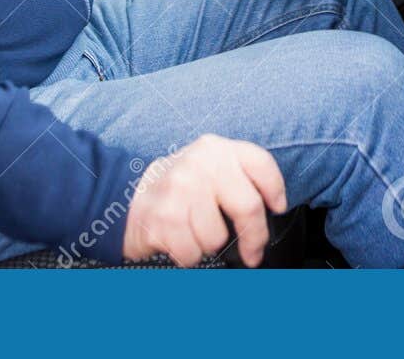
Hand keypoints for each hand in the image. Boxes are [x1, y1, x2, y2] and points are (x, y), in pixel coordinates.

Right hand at [123, 134, 287, 266]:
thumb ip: (240, 176)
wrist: (127, 196)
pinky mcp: (162, 217)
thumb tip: (274, 207)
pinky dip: (188, 255)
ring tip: (194, 230)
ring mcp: (179, 189)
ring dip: (208, 244)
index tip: (276, 209)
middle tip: (252, 252)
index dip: (275, 190)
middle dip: (254, 238)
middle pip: (247, 207)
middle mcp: (199, 164)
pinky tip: (178, 238)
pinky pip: (192, 253)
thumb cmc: (180, 187)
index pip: (260, 164)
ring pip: (217, 238)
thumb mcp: (210, 166)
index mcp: (215, 148)